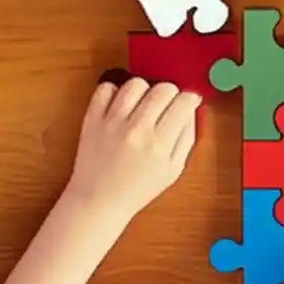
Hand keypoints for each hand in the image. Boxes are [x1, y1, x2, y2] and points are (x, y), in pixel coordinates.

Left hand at [64, 78, 200, 219]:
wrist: (99, 200)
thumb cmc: (138, 188)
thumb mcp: (174, 170)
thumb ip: (187, 137)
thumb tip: (191, 108)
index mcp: (160, 144)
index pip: (183, 102)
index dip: (189, 99)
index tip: (187, 102)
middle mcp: (137, 129)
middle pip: (163, 88)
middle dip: (170, 93)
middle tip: (166, 105)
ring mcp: (112, 122)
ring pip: (136, 83)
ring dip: (144, 90)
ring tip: (142, 104)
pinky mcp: (92, 118)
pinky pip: (105, 88)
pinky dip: (115, 91)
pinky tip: (121, 105)